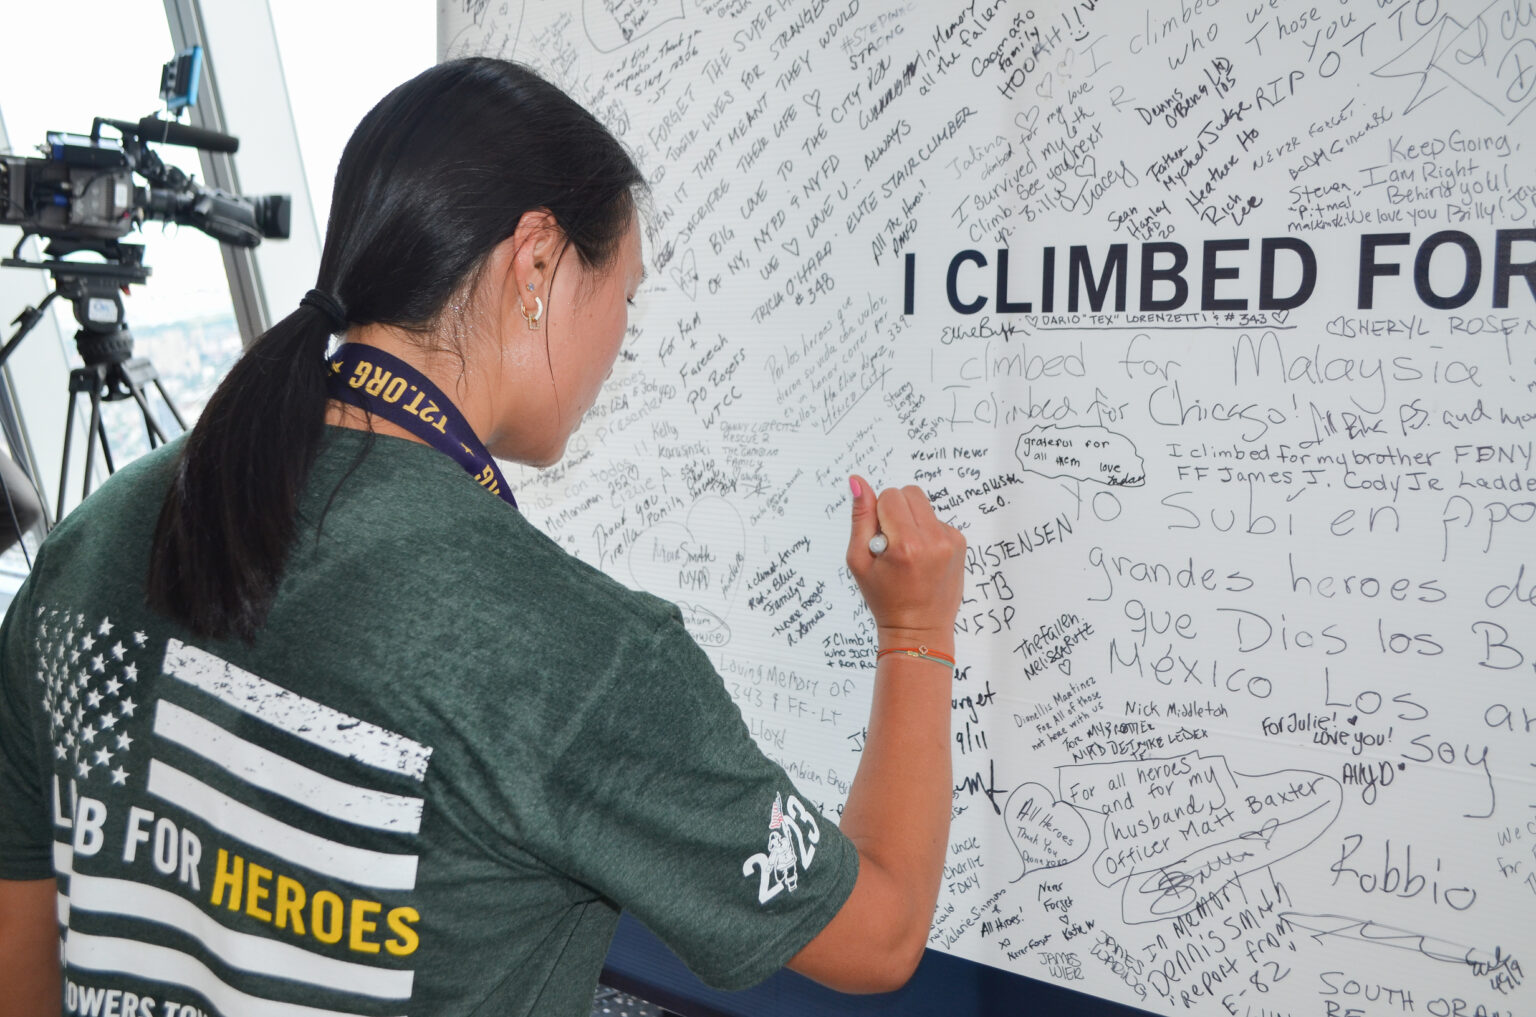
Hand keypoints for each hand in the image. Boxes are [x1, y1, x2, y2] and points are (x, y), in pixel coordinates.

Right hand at [845, 475, 965, 647]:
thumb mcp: (859, 560)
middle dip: (896, 510)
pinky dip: (926, 532)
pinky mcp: (960, 544)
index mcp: (906, 545)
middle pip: (910, 493)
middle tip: (892, 542)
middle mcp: (933, 540)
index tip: (881, 540)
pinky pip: (937, 520)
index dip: (879, 514)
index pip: (890, 496)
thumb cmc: (885, 599)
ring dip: (912, 520)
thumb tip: (858, 481)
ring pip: (924, 505)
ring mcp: (951, 541)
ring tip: (908, 551)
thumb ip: (860, 518)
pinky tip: (922, 557)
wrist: (919, 629)